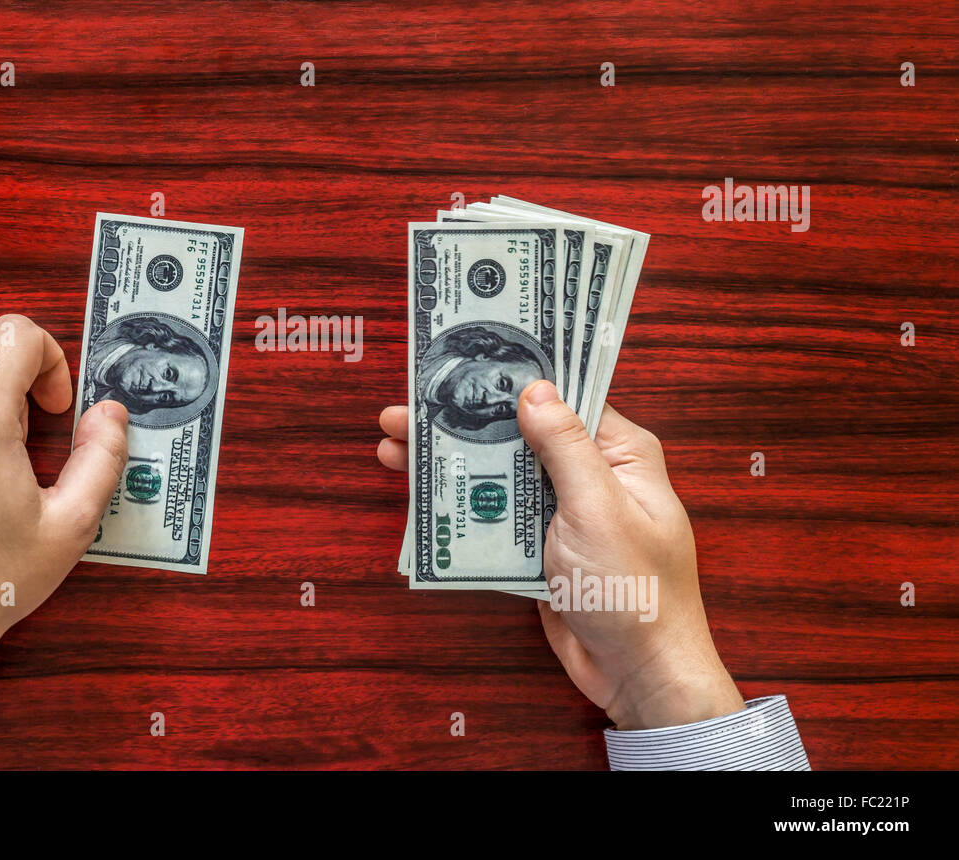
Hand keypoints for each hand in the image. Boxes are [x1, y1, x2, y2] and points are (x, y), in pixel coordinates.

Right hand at [377, 380, 743, 729]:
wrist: (641, 676)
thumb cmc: (635, 591)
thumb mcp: (597, 509)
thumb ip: (565, 447)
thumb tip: (535, 389)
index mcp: (620, 455)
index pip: (563, 398)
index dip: (511, 378)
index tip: (463, 360)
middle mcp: (593, 476)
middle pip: (519, 435)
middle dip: (462, 422)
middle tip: (404, 411)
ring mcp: (565, 513)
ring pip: (501, 475)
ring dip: (451, 463)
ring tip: (394, 450)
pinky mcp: (542, 548)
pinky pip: (497, 516)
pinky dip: (461, 505)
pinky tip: (420, 495)